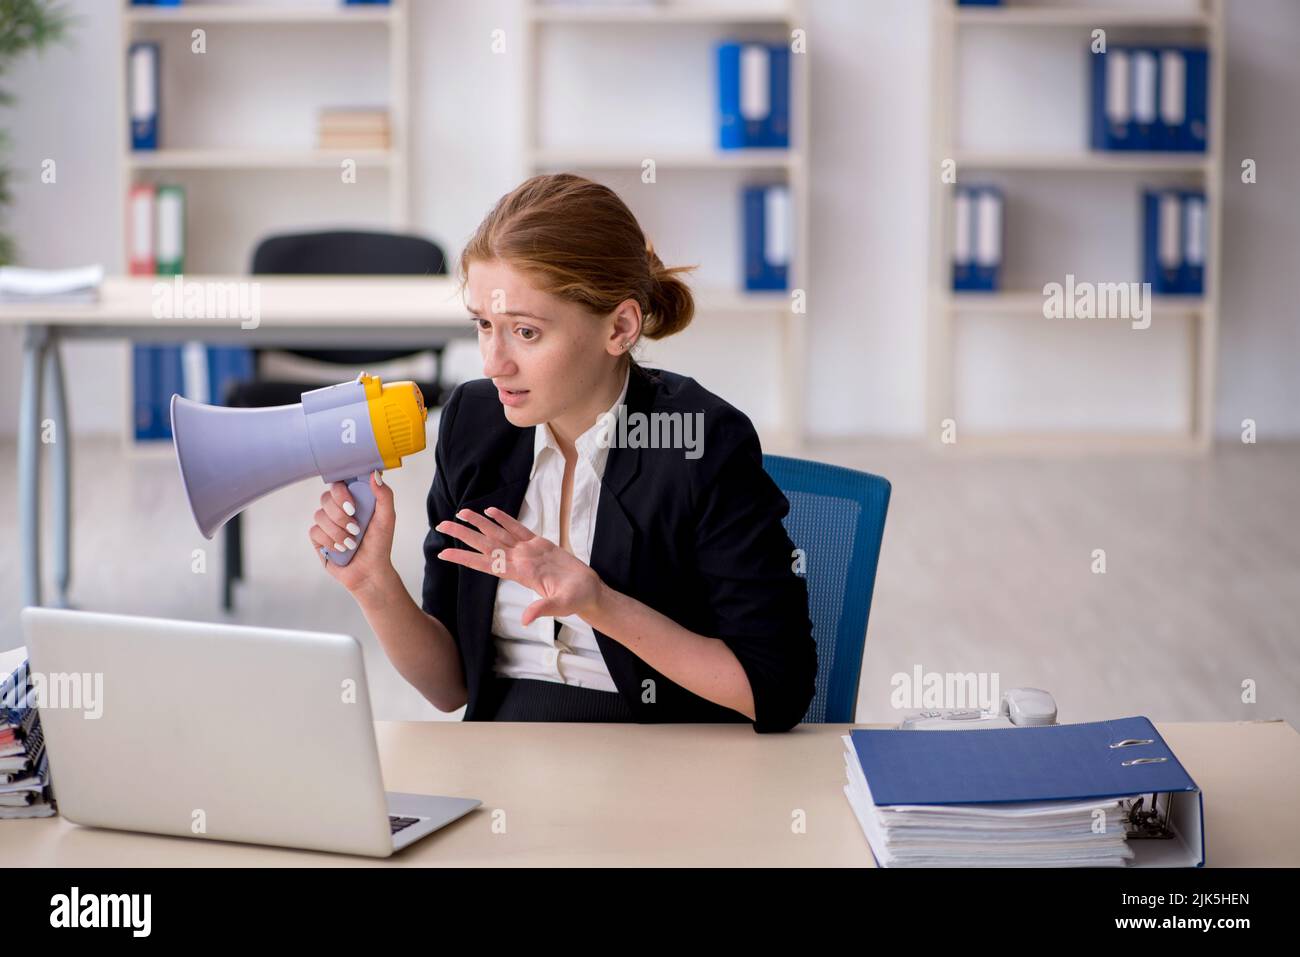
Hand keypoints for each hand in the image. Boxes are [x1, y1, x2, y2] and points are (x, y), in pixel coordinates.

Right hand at [308, 470, 396, 595]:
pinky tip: (341, 549)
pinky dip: (330, 541)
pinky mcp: (318, 537)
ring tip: (351, 543)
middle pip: (326, 497)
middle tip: (356, 527)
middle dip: (341, 515)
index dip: (341, 490)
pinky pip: (315, 531)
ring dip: (338, 531)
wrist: (369, 571)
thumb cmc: (379, 544)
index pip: (339, 482)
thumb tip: (375, 474)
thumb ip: (384, 496)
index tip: (353, 505)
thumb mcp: (387, 518)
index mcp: (354, 499)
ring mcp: (326, 522)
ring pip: (319, 515)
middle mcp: (338, 508)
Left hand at [435, 506, 604, 625]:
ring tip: (462, 512)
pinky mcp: (539, 544)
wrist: (588, 591)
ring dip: (479, 523)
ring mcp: (527, 551)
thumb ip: (542, 609)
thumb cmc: (575, 599)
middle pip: (485, 544)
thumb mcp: (560, 605)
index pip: (485, 563)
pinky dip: (504, 519)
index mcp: (520, 573)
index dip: (464, 558)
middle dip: (463, 534)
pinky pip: (518, 528)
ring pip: (498, 533)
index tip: (443, 554)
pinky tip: (492, 512)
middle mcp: (518, 560)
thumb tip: (526, 619)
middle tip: (442, 524)